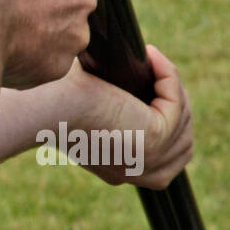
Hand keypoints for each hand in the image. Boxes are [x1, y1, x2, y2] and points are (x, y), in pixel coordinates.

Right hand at [0, 0, 116, 90]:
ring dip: (43, 35)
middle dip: (56, 9)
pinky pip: (46, 63)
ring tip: (7, 29)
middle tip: (22, 6)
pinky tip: (3, 49)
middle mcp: (82, 0)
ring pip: (63, 38)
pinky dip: (29, 60)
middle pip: (79, 7)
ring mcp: (73, 36)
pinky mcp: (56, 67)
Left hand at [56, 46, 193, 188]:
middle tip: (156, 68)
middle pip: (183, 138)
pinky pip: (176, 103)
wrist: (46, 102)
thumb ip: (121, 110)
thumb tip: (142, 84)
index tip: (158, 84)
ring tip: (151, 59)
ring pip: (183, 119)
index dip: (171, 117)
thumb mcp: (97, 111)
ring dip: (171, 85)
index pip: (171, 153)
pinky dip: (168, 76)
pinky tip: (151, 56)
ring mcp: (150, 161)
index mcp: (125, 170)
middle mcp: (141, 174)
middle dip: (175, 100)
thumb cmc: (60, 99)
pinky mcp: (153, 139)